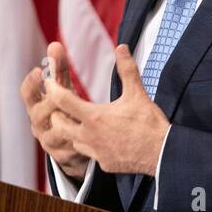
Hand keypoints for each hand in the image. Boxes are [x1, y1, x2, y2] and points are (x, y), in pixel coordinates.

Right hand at [20, 41, 88, 182]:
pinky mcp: (61, 155)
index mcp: (35, 105)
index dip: (31, 83)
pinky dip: (78, 139)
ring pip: (54, 131)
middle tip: (60, 93)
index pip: (26, 93)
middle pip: (39, 112)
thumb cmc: (64, 108)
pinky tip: (89, 134)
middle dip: (51, 102)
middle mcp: (37, 123)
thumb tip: (55, 43)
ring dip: (64, 122)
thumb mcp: (63, 89)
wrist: (69, 143)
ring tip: (75, 115)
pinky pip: (69, 147)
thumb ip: (59, 69)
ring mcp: (47, 140)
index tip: (38, 71)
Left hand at [45, 44, 169, 175]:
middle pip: (58, 124)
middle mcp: (89, 135)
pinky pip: (88, 153)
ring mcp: (95, 152)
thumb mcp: (137, 93)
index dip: (53, 88)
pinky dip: (89, 145)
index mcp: (94, 116)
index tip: (50, 82)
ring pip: (71, 140)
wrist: (162, 153)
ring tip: (80, 121)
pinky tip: (99, 139)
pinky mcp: (103, 163)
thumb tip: (121, 48)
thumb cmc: (149, 123)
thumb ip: (126, 69)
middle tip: (63, 104)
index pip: (62, 100)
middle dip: (58, 113)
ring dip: (72, 131)